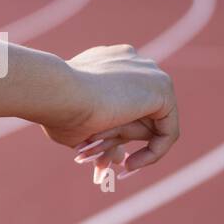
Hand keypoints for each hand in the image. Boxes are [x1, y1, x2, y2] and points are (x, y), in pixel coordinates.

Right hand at [39, 44, 179, 181]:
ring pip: (151, 120)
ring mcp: (147, 70)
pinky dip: (154, 152)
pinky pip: (168, 131)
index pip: (122, 97)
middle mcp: (128, 59)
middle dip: (127, 138)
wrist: (57, 91)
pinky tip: (131, 164)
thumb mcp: (82, 122)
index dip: (115, 128)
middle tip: (112, 163)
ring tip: (117, 163)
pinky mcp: (162, 89)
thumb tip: (120, 158)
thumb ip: (105, 134)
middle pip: (139, 110)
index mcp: (105, 60)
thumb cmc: (55, 106)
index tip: (99, 148)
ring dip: (134, 144)